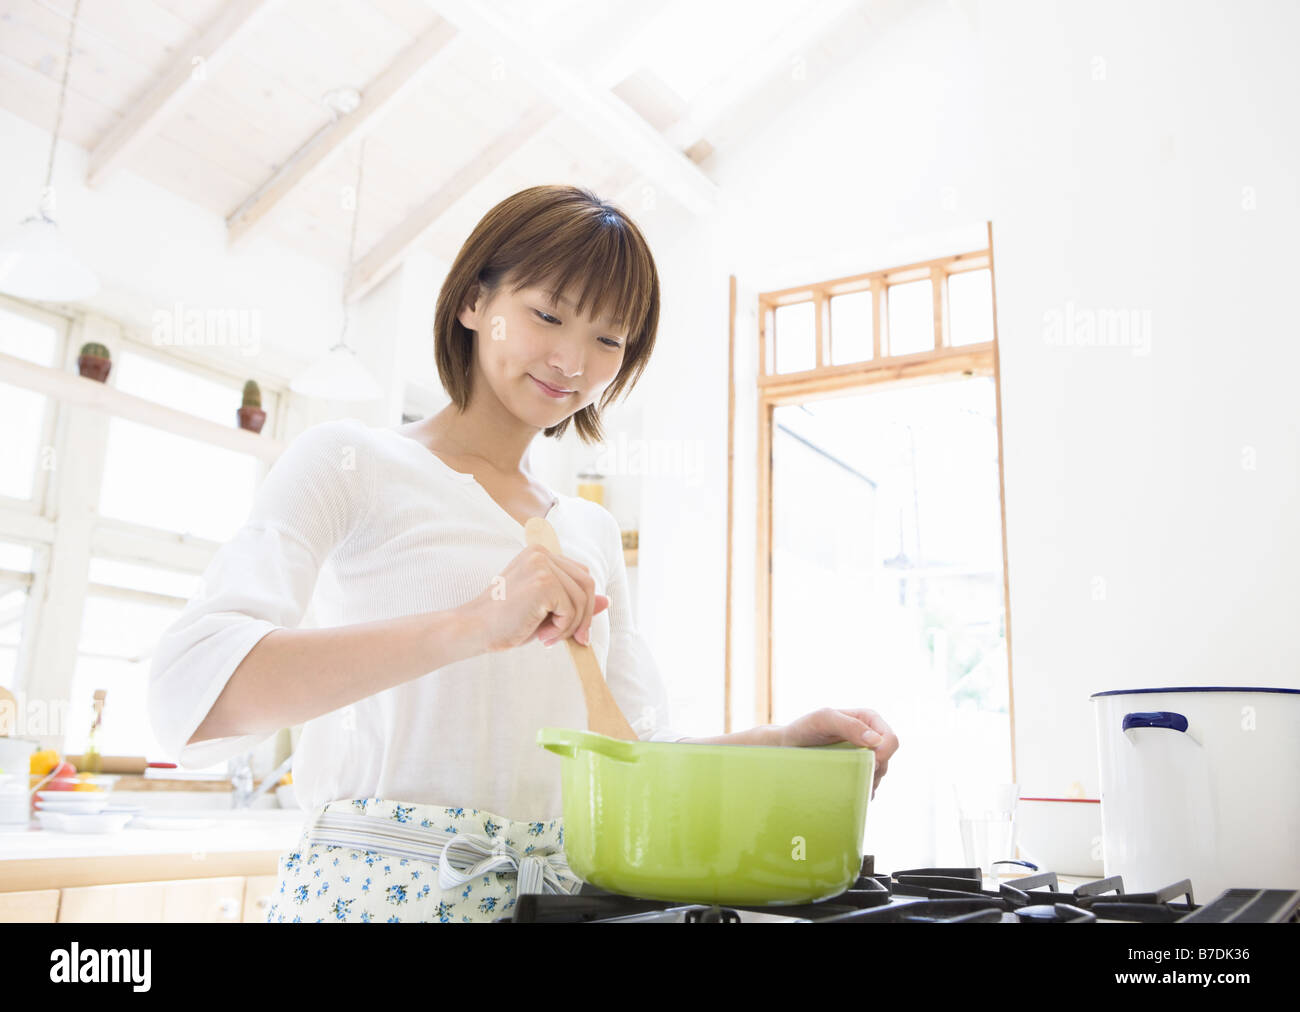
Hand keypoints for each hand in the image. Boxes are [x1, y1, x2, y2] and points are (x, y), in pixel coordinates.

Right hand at [461, 543, 608, 653]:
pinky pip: (571, 609)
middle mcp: (542, 553)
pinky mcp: (544, 582)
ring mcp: (542, 565)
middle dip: (584, 616)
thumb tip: (607, 600)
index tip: (570, 629)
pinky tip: (542, 635)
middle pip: (587, 583)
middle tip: (573, 639)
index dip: (583, 604)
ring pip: (582, 598)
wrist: (474, 629)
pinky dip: (563, 629)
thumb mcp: (546, 611)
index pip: (581, 575)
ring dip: (571, 626)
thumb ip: (575, 602)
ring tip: (548, 637)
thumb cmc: (505, 622)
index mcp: (539, 553)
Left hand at [777, 707, 898, 799]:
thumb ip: (849, 725)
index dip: (886, 753)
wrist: (787, 746)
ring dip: (869, 781)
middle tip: (855, 773)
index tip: (871, 763)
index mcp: (868, 720)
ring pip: (880, 774)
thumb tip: (876, 741)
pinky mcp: (857, 771)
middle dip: (877, 769)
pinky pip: (870, 785)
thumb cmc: (804, 728)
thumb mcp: (824, 720)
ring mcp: (864, 755)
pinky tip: (849, 789)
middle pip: (888, 759)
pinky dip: (863, 790)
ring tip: (846, 779)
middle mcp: (870, 737)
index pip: (890, 739)